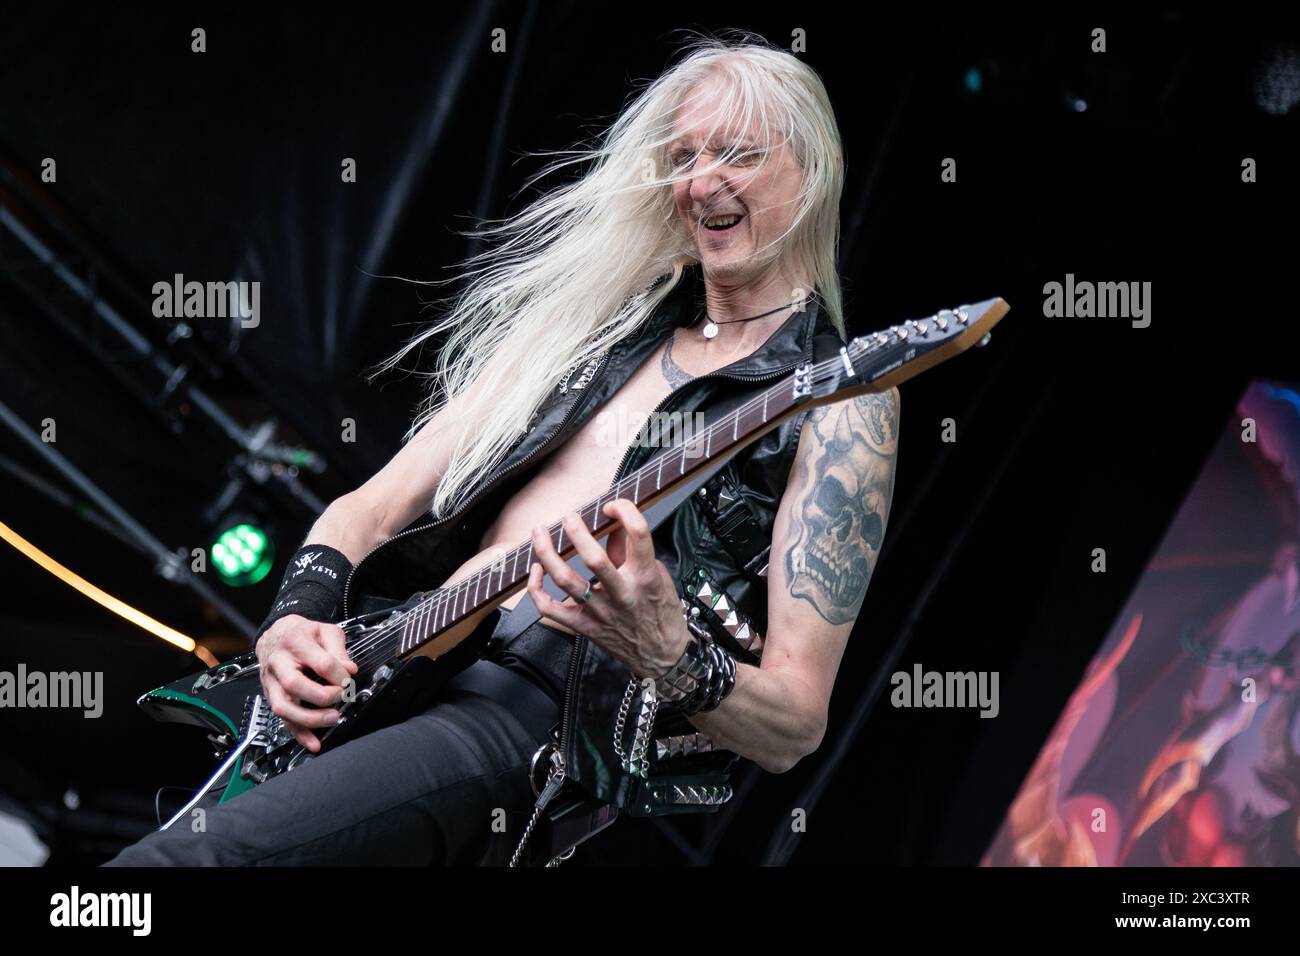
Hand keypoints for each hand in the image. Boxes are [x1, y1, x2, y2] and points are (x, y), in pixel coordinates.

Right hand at [255, 614, 357, 752]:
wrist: (276, 634)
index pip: (320, 662)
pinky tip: (313, 743)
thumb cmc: (302, 633)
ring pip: (284, 706)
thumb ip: (339, 649)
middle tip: (340, 696)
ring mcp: (272, 682)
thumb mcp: (325, 630)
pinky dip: (298, 734)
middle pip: (295, 685)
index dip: (339, 674)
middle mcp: (279, 663)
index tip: (348, 678)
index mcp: (296, 642)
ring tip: (332, 719)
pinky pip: (282, 720)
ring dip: (309, 719)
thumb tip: (349, 669)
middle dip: (322, 697)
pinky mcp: (272, 696)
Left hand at [527, 498, 689, 678]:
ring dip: (547, 554)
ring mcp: (601, 612)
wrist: (662, 654)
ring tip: (539, 533)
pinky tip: (536, 571)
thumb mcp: (657, 576)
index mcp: (645, 576)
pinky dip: (536, 589)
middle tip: (568, 517)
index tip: (613, 505)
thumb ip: (631, 550)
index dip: (625, 511)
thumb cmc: (660, 611)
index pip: (639, 534)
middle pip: (594, 559)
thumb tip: (613, 522)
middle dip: (577, 532)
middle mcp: (623, 594)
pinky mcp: (585, 627)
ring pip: (566, 581)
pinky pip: (551, 609)